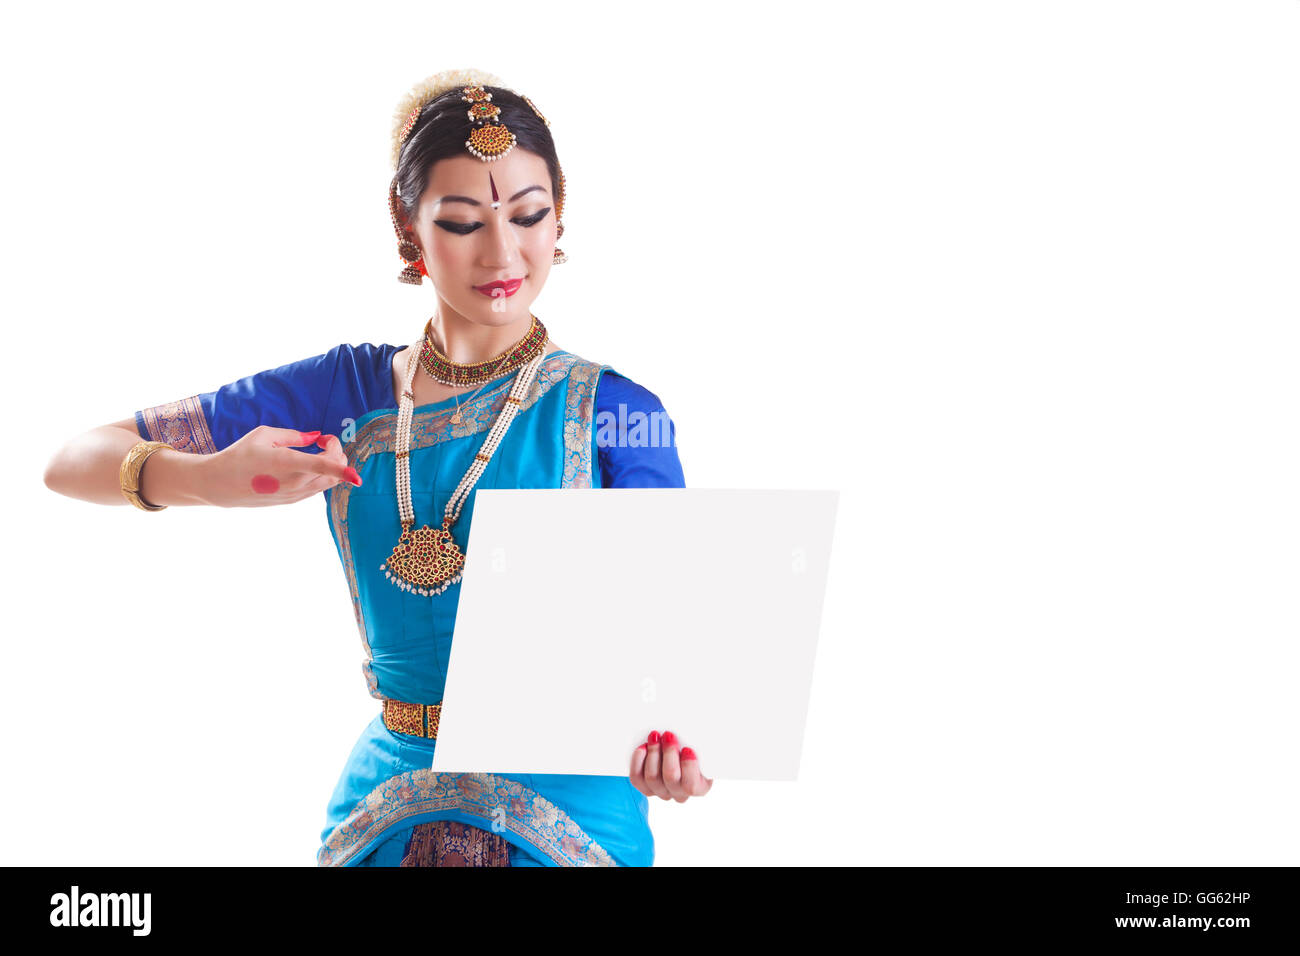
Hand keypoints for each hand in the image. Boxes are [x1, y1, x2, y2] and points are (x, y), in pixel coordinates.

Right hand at [198, 427, 360, 507]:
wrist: (219, 484)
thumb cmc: (239, 454)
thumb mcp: (264, 435)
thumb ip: (294, 435)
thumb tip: (316, 436)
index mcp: (287, 463)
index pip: (324, 467)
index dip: (344, 469)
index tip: (355, 471)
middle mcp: (294, 482)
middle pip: (333, 472)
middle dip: (338, 453)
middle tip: (323, 440)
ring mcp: (293, 494)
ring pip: (328, 483)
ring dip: (333, 466)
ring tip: (318, 450)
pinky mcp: (292, 501)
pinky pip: (317, 489)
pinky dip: (324, 476)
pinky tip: (312, 464)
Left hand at [630, 730, 712, 802]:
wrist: (679, 751)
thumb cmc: (695, 748)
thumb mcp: (704, 747)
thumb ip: (702, 744)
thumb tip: (703, 733)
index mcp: (700, 786)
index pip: (692, 785)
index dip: (688, 766)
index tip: (688, 749)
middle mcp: (679, 793)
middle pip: (670, 777)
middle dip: (669, 753)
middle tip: (668, 735)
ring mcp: (661, 791)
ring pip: (652, 777)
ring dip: (653, 753)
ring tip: (655, 737)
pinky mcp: (645, 786)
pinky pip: (637, 778)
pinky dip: (638, 761)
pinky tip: (644, 748)